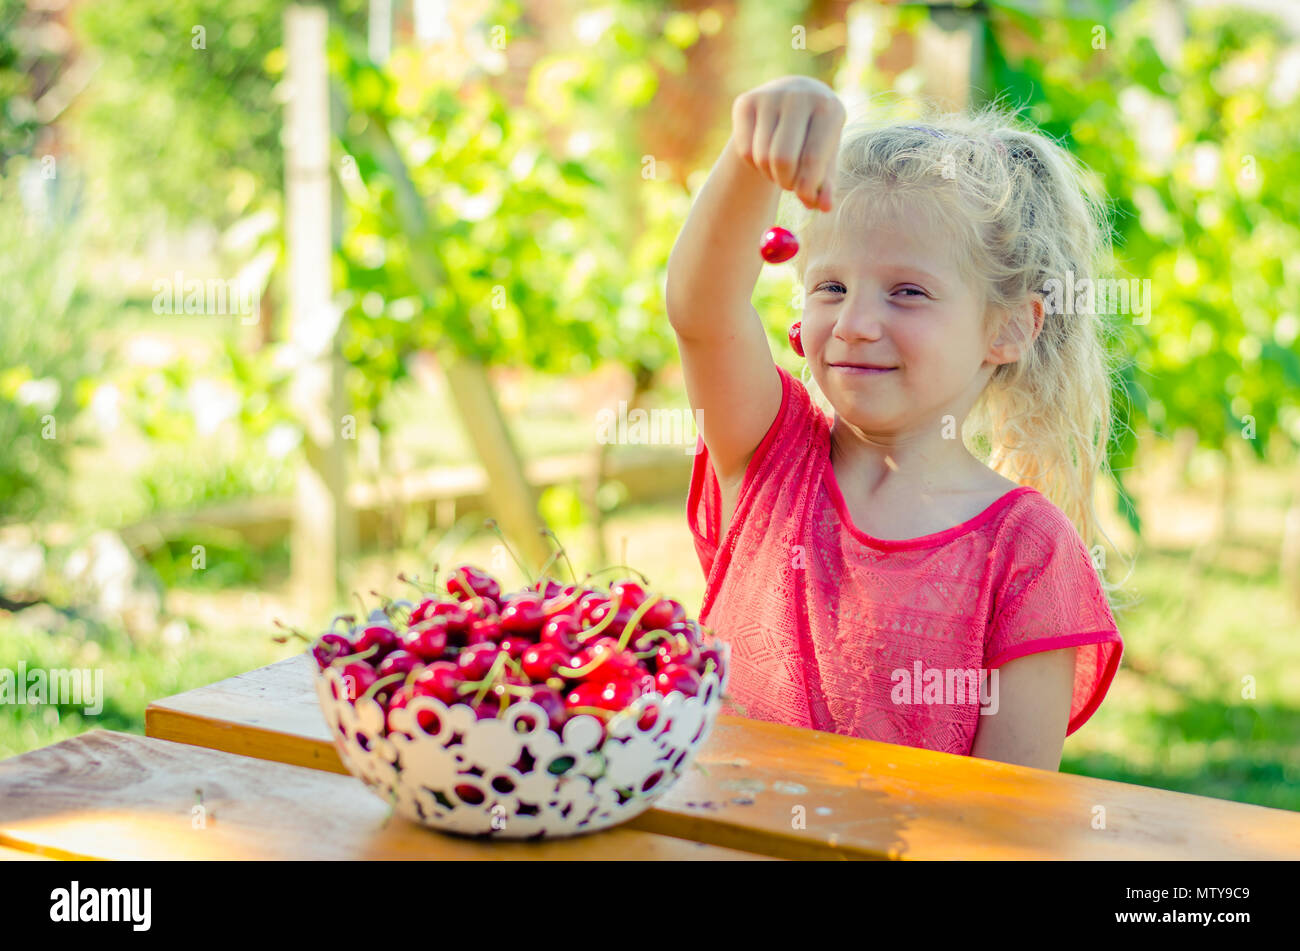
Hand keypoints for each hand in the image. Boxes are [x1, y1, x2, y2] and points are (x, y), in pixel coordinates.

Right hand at [730, 75, 846, 211]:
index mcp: (828, 108)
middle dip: (786, 182)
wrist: (791, 100)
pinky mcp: (745, 102)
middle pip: (783, 158)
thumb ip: (826, 184)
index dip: (807, 187)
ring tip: (780, 169)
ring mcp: (769, 96)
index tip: (805, 198)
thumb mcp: (826, 158)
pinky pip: (745, 151)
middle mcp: (798, 96)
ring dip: (770, 174)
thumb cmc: (814, 136)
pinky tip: (764, 155)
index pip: (812, 158)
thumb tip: (823, 207)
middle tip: (790, 185)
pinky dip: (754, 164)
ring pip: (762, 157)